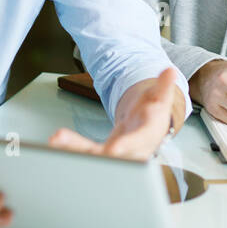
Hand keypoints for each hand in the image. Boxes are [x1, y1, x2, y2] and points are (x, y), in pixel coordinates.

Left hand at [49, 67, 183, 160]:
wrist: (146, 130)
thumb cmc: (152, 113)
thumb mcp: (160, 97)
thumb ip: (164, 85)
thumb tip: (170, 70)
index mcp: (148, 136)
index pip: (138, 142)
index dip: (127, 146)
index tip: (114, 149)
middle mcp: (132, 151)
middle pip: (114, 156)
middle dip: (94, 154)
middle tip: (76, 150)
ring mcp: (116, 156)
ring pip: (96, 157)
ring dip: (75, 149)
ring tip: (57, 139)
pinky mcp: (103, 155)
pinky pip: (86, 153)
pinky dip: (70, 147)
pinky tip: (56, 141)